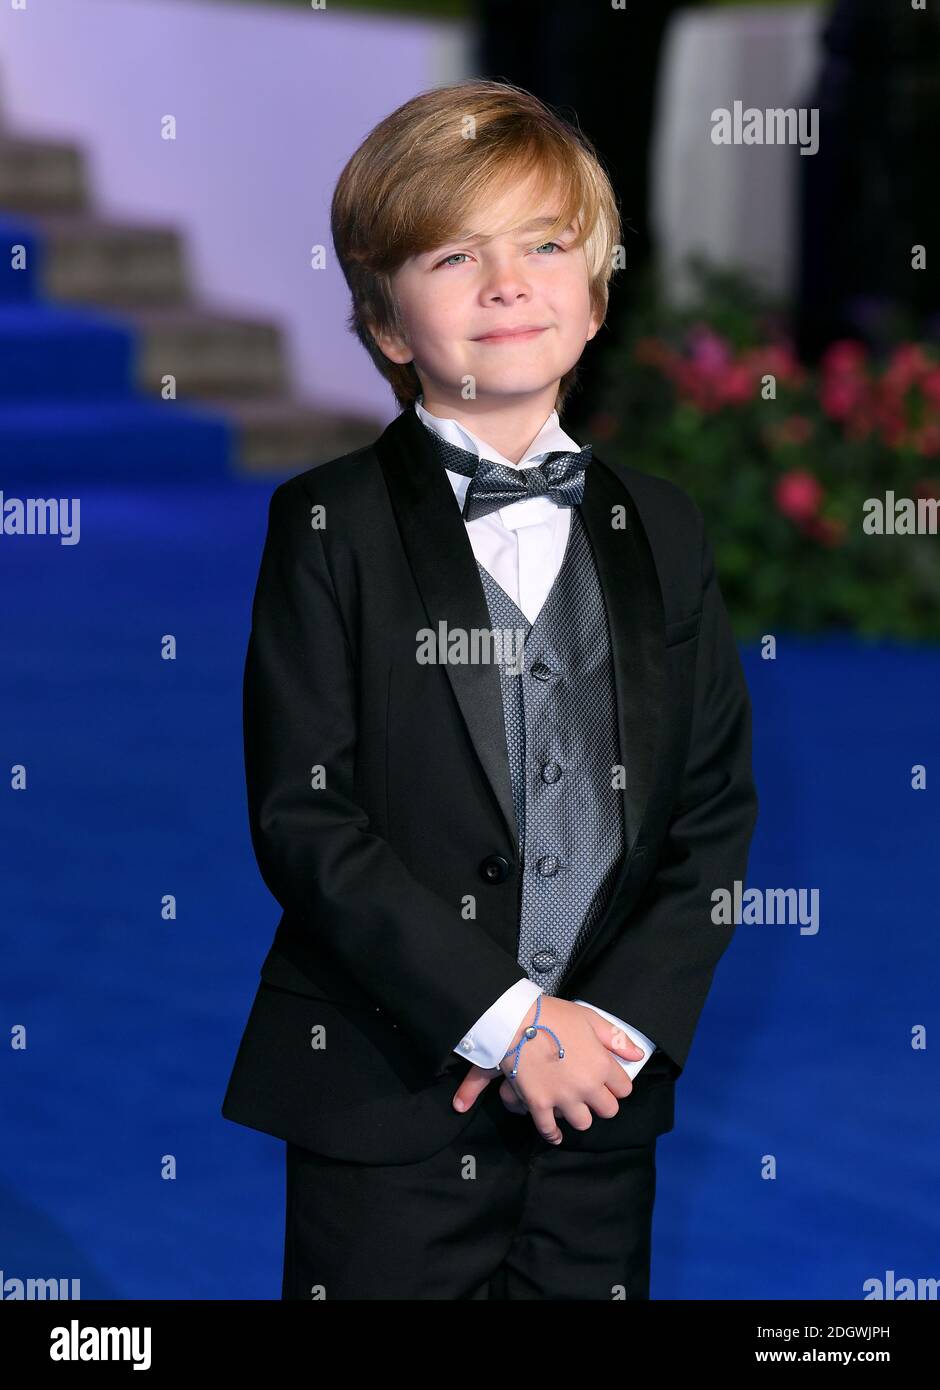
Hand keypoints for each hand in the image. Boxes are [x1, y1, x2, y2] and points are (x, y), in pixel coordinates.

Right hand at [451, 999, 645, 1143]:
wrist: (515, 1020)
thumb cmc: (553, 1015)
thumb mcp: (590, 1018)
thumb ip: (616, 1039)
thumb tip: (638, 1055)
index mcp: (601, 1064)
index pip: (624, 1089)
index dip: (617, 1084)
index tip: (608, 1080)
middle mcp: (586, 1086)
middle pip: (608, 1110)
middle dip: (602, 1102)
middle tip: (591, 1092)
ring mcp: (562, 1098)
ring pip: (583, 1123)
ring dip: (579, 1115)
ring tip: (572, 1104)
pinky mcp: (539, 1104)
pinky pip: (549, 1130)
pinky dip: (553, 1134)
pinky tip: (556, 1134)